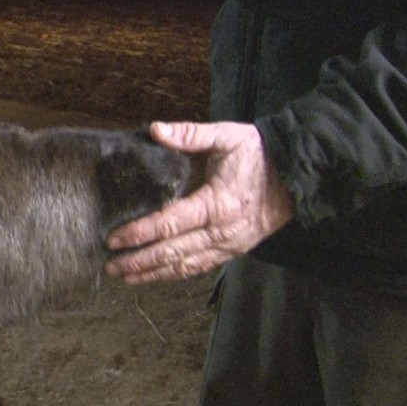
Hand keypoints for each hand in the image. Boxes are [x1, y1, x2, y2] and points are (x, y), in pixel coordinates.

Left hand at [104, 121, 295, 283]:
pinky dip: (175, 275)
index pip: (169, 223)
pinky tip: (154, 276)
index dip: (139, 233)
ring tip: (124, 276)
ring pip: (184, 266)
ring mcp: (228, 245)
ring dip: (152, 273)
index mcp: (217, 203)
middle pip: (172, 252)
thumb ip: (191, 134)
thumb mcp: (228, 136)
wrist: (296, 175)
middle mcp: (221, 231)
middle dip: (138, 261)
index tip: (114, 239)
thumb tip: (156, 129)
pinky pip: (199, 268)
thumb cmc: (259, 154)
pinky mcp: (233, 251)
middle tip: (110, 265)